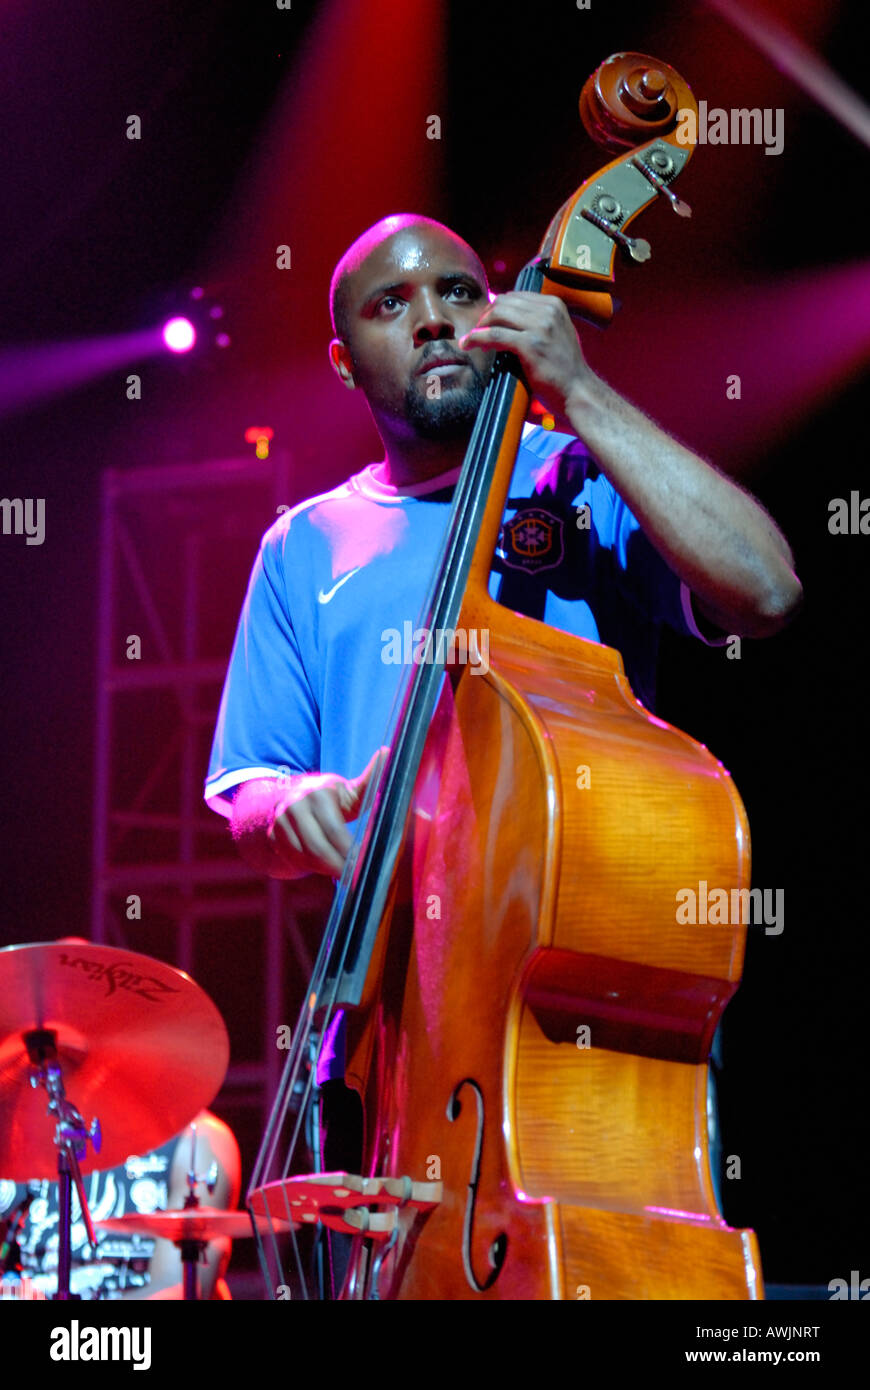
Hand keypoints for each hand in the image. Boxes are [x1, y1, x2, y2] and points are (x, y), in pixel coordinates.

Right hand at [267, 747, 387, 877]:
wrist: (291, 796)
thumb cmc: (330, 797)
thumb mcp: (349, 789)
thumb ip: (370, 779)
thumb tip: (388, 751)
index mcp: (318, 793)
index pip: (335, 830)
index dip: (350, 850)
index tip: (364, 862)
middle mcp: (294, 806)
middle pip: (318, 848)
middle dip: (339, 866)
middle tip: (356, 877)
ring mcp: (280, 821)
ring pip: (304, 857)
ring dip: (325, 869)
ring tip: (344, 874)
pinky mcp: (272, 836)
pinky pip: (292, 860)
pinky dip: (310, 868)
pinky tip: (324, 867)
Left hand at [458, 291, 593, 427]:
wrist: (578, 392)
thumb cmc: (566, 369)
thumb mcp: (558, 334)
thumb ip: (540, 322)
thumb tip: (512, 317)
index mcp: (554, 305)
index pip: (515, 296)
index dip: (496, 308)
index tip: (487, 323)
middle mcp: (548, 311)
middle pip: (503, 302)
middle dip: (485, 315)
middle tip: (477, 331)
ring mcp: (540, 327)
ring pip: (497, 314)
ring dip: (479, 326)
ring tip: (472, 340)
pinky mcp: (530, 345)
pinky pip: (494, 335)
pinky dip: (477, 338)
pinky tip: (468, 345)